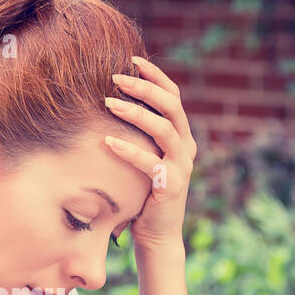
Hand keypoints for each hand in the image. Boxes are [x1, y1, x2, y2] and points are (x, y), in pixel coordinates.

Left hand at [102, 57, 197, 251]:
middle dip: (144, 88)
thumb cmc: (143, 193)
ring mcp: (182, 167)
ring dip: (135, 113)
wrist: (156, 234)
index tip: (131, 60)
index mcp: (182, 136)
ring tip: (108, 102)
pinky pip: (150, 163)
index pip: (174, 97)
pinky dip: (129, 150)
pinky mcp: (171, 186)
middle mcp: (186, 147)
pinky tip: (107, 141)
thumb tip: (111, 102)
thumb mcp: (143, 157)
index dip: (156, 76)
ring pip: (164, 129)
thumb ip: (138, 135)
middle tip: (115, 77)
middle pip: (171, 106)